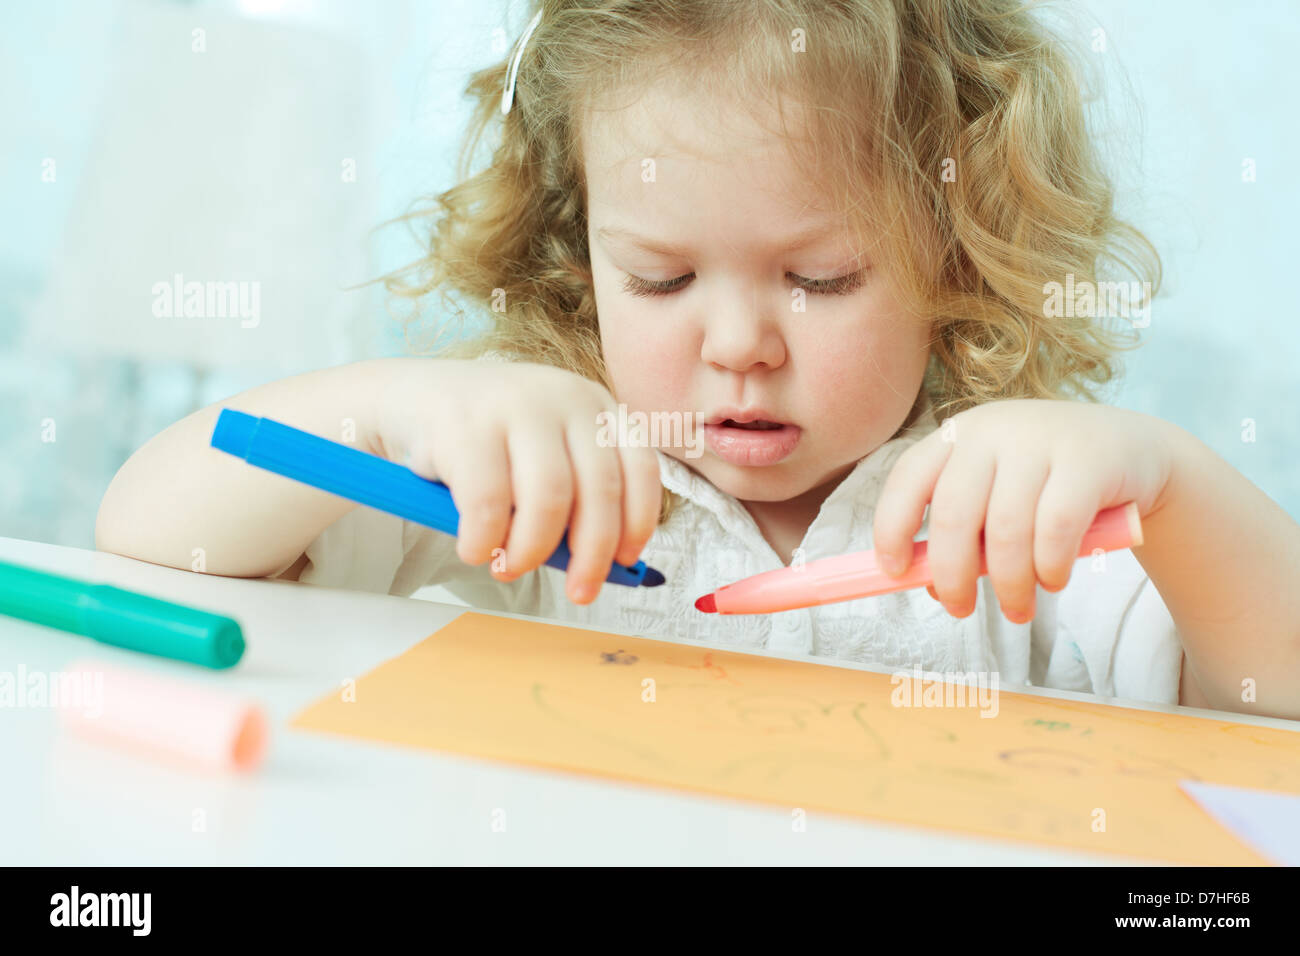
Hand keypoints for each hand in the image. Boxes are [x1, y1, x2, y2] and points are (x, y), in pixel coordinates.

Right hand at [371, 358, 660, 603]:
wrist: (412, 400)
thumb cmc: (489, 442)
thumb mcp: (545, 454)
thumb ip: (576, 495)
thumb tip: (598, 565)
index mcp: (595, 405)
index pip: (639, 468)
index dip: (638, 523)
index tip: (623, 562)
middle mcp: (564, 397)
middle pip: (599, 490)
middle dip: (591, 555)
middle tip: (578, 592)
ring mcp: (515, 406)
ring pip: (548, 500)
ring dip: (532, 551)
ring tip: (510, 567)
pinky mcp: (466, 425)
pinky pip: (488, 503)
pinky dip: (484, 542)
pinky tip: (475, 549)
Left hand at [871, 399, 1176, 622]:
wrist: (1134, 454)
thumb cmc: (1047, 487)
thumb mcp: (996, 499)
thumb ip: (963, 534)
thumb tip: (926, 585)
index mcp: (958, 437)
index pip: (908, 478)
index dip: (892, 527)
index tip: (894, 572)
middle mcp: (993, 430)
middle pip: (955, 513)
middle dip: (952, 575)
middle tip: (960, 610)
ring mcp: (1041, 439)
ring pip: (1007, 530)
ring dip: (1009, 584)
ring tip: (1019, 610)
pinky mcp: (1088, 460)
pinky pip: (1055, 529)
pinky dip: (1049, 568)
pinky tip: (1053, 582)